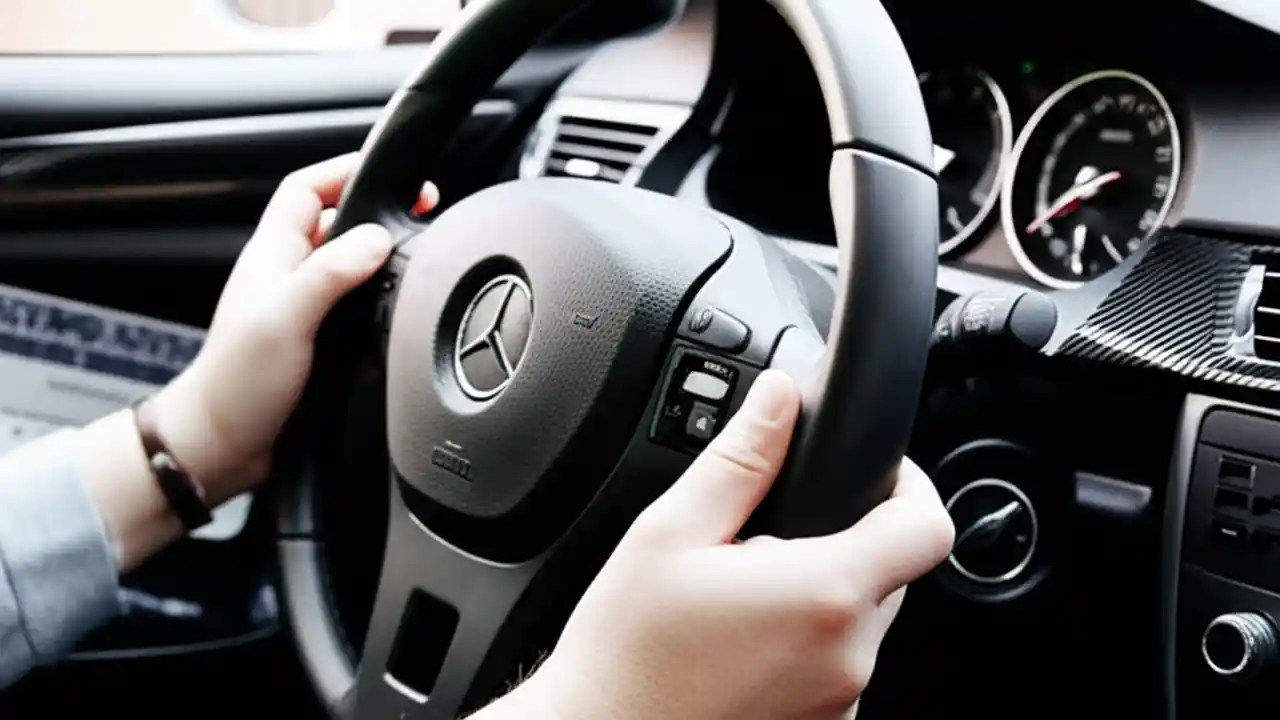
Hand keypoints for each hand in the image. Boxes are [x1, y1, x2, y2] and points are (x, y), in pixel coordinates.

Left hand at [152, 154, 437, 504]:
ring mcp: (300, 308)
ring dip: (378, 258)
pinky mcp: (314, 340)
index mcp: (273, 255)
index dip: (344, 170)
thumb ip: (330, 273)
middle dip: (375, 212)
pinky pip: (351, 305)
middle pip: (334, 222)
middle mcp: (286, 275)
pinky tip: (392, 312)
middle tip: (420, 215)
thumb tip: (377, 238)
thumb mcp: (286, 318)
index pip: (306, 189)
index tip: (388, 172)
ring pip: (346, 265)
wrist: (222, 442)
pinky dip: (375, 300)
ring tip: (413, 257)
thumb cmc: (237, 383)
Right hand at [500, 371, 954, 719]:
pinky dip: (804, 646)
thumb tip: (778, 396)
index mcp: (824, 595)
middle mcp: (849, 658)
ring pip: (861, 624)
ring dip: (819, 598)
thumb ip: (740, 460)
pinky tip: (740, 646)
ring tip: (740, 602)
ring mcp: (840, 705)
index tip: (874, 474)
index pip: (928, 527)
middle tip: (763, 541)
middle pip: (892, 572)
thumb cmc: (625, 657)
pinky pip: (836, 668)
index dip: (911, 486)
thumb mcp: (671, 535)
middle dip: (843, 542)